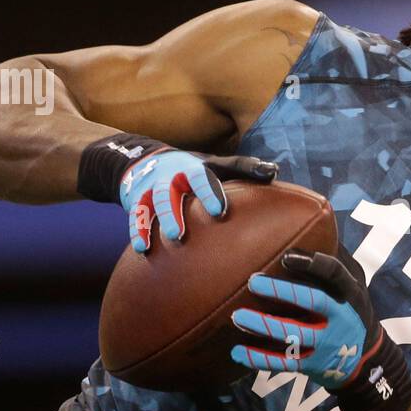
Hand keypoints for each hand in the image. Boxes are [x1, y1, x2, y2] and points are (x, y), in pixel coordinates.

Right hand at [119, 150, 277, 253]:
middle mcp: (169, 178)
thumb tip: (274, 172)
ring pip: (151, 205)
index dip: (209, 193)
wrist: (146, 160)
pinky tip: (143, 249)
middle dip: (175, 212)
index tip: (219, 212)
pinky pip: (136, 217)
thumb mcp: (215, 165)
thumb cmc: (192, 170)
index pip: (201, 178)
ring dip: (157, 223)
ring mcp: (150, 190)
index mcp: (192, 169)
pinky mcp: (137, 202)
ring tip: (170, 241)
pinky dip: (139, 231)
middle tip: (182, 235)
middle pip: (169, 193)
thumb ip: (242, 169)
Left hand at [229, 247, 382, 387]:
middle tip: (253, 281)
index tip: (287, 257)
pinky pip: (285, 363)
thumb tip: (316, 228)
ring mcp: (327, 344)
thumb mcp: (353, 289)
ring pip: (294, 335)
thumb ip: (334, 269)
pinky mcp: (313, 365)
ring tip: (238, 317)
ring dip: (265, 326)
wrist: (366, 358)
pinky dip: (260, 359)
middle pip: (312, 303)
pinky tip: (238, 352)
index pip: (335, 275)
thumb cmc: (350, 313)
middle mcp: (341, 318)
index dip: (313, 265)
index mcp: (349, 294)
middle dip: (283, 292)